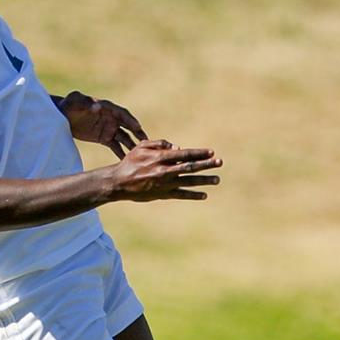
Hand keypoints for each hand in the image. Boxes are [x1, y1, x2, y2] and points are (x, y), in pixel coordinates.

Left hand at [59, 90, 145, 158]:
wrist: (61, 116)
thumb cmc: (68, 105)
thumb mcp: (75, 101)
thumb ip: (86, 102)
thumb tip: (97, 107)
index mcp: (107, 108)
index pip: (122, 114)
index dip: (130, 120)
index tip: (137, 127)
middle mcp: (111, 118)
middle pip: (128, 126)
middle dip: (138, 134)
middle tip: (147, 142)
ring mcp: (108, 129)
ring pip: (124, 138)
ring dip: (132, 145)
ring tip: (140, 155)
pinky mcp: (104, 138)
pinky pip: (115, 146)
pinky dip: (121, 153)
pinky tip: (127, 162)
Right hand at [106, 140, 221, 201]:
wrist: (119, 183)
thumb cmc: (130, 162)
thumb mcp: (142, 147)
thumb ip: (160, 144)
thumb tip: (177, 147)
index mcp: (161, 158)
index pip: (185, 154)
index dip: (199, 153)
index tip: (211, 152)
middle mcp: (165, 171)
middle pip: (190, 167)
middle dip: (207, 165)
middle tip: (220, 163)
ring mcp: (165, 184)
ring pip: (189, 181)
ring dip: (204, 180)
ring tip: (217, 179)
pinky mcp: (163, 194)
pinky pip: (181, 195)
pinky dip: (193, 195)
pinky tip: (204, 195)